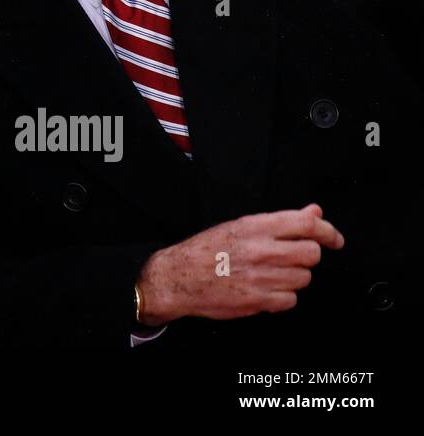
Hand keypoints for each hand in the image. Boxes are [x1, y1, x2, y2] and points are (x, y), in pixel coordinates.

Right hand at [137, 203, 344, 325]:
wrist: (178, 277)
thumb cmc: (205, 251)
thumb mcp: (240, 226)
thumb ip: (281, 221)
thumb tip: (313, 211)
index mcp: (256, 226)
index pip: (307, 224)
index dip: (328, 231)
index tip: (335, 238)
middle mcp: (261, 250)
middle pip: (312, 254)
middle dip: (306, 257)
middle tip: (291, 257)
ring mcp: (262, 277)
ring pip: (304, 278)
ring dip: (293, 277)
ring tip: (271, 273)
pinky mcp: (259, 300)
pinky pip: (291, 299)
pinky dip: (283, 297)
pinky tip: (266, 288)